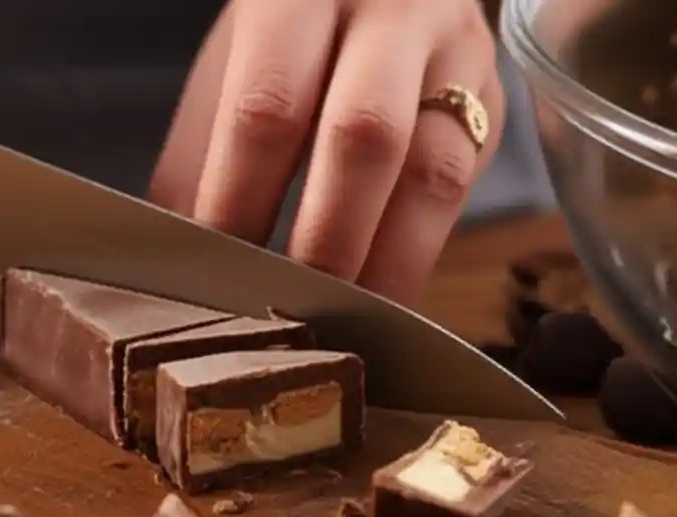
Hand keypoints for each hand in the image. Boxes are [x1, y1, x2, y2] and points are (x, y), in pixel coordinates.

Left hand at [149, 0, 504, 305]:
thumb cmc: (295, 27)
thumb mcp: (236, 61)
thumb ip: (205, 153)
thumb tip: (180, 259)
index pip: (269, 107)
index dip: (242, 199)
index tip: (223, 275)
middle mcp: (392, 11)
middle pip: (364, 137)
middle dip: (325, 243)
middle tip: (294, 313)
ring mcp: (458, 52)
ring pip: (437, 172)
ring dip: (390, 263)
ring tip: (352, 324)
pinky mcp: (496, 99)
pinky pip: (466, 188)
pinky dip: (422, 251)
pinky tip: (388, 292)